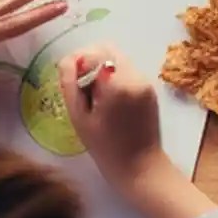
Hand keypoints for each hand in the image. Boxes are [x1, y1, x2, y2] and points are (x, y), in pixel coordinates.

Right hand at [61, 45, 217, 217]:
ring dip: (102, 68)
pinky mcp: (150, 89)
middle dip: (90, 60)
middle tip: (80, 84)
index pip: (93, 52)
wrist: (141, 168)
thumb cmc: (105, 147)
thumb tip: (67, 61)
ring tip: (94, 95)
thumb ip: (70, 84)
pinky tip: (108, 100)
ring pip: (118, 59)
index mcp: (116, 83)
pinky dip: (114, 77)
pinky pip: (127, 71)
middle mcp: (135, 76)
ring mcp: (145, 81)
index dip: (77, 60)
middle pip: (108, 49)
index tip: (69, 77)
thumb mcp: (79, 117)